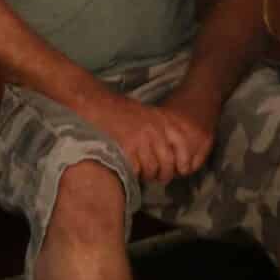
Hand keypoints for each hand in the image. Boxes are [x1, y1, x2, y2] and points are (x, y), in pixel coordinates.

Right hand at [88, 90, 213, 188]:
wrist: (95, 102)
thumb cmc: (119, 111)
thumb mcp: (149, 115)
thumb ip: (162, 131)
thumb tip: (174, 157)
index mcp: (163, 121)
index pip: (184, 145)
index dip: (184, 162)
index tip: (181, 170)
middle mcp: (155, 129)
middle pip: (168, 163)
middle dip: (163, 175)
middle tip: (157, 178)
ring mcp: (141, 138)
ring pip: (152, 169)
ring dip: (146, 176)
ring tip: (141, 174)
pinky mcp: (126, 147)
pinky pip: (135, 170)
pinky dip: (132, 174)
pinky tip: (128, 170)